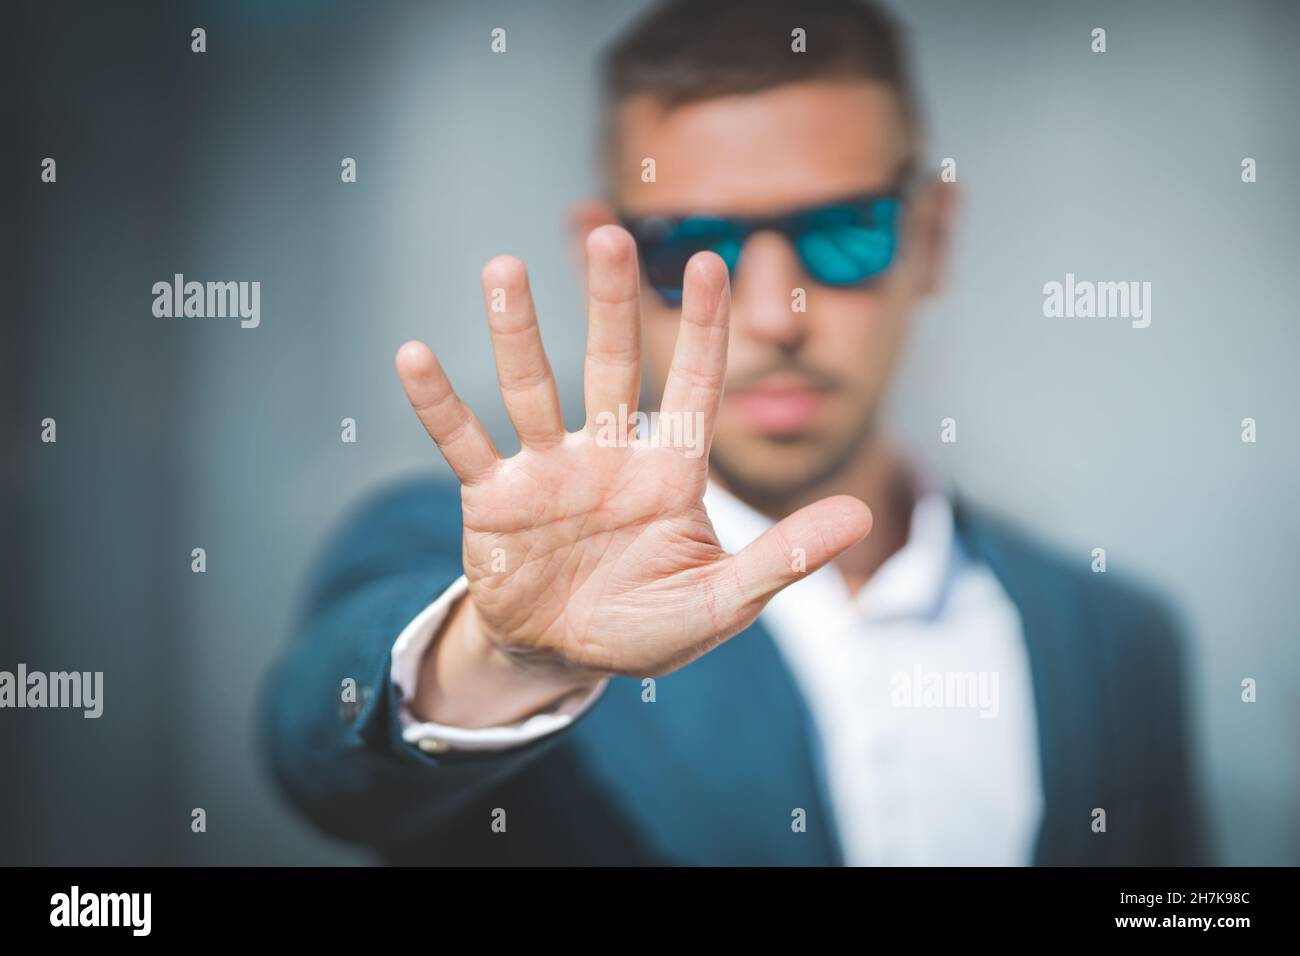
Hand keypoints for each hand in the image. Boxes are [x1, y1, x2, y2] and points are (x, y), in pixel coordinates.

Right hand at [395, 226, 870, 718]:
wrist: (565, 656)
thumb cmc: (648, 624)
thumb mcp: (723, 599)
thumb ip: (784, 557)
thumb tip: (863, 516)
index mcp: (668, 473)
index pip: (692, 389)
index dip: (704, 330)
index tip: (717, 263)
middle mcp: (607, 456)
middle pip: (611, 367)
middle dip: (611, 305)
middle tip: (612, 236)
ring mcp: (547, 472)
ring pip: (531, 389)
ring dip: (517, 332)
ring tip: (503, 268)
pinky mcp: (493, 499)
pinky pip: (464, 443)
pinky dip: (438, 405)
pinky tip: (413, 355)